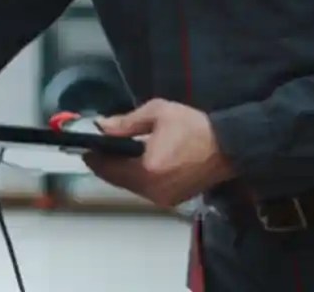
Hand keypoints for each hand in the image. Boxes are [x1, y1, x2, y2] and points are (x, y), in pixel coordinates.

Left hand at [84, 99, 234, 208]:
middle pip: (117, 180)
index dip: (94, 157)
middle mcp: (152, 189)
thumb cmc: (194, 127)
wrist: (229, 147)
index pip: (109, 167)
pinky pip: (144, 189)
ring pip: (129, 186)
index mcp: (147, 169)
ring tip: (112, 154)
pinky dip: (135, 177)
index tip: (84, 147)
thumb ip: (127, 122)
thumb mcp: (158, 113)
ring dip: (119, 172)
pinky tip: (133, 163)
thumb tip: (102, 126)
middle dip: (105, 165)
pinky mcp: (171, 200)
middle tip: (95, 149)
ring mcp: (162, 198)